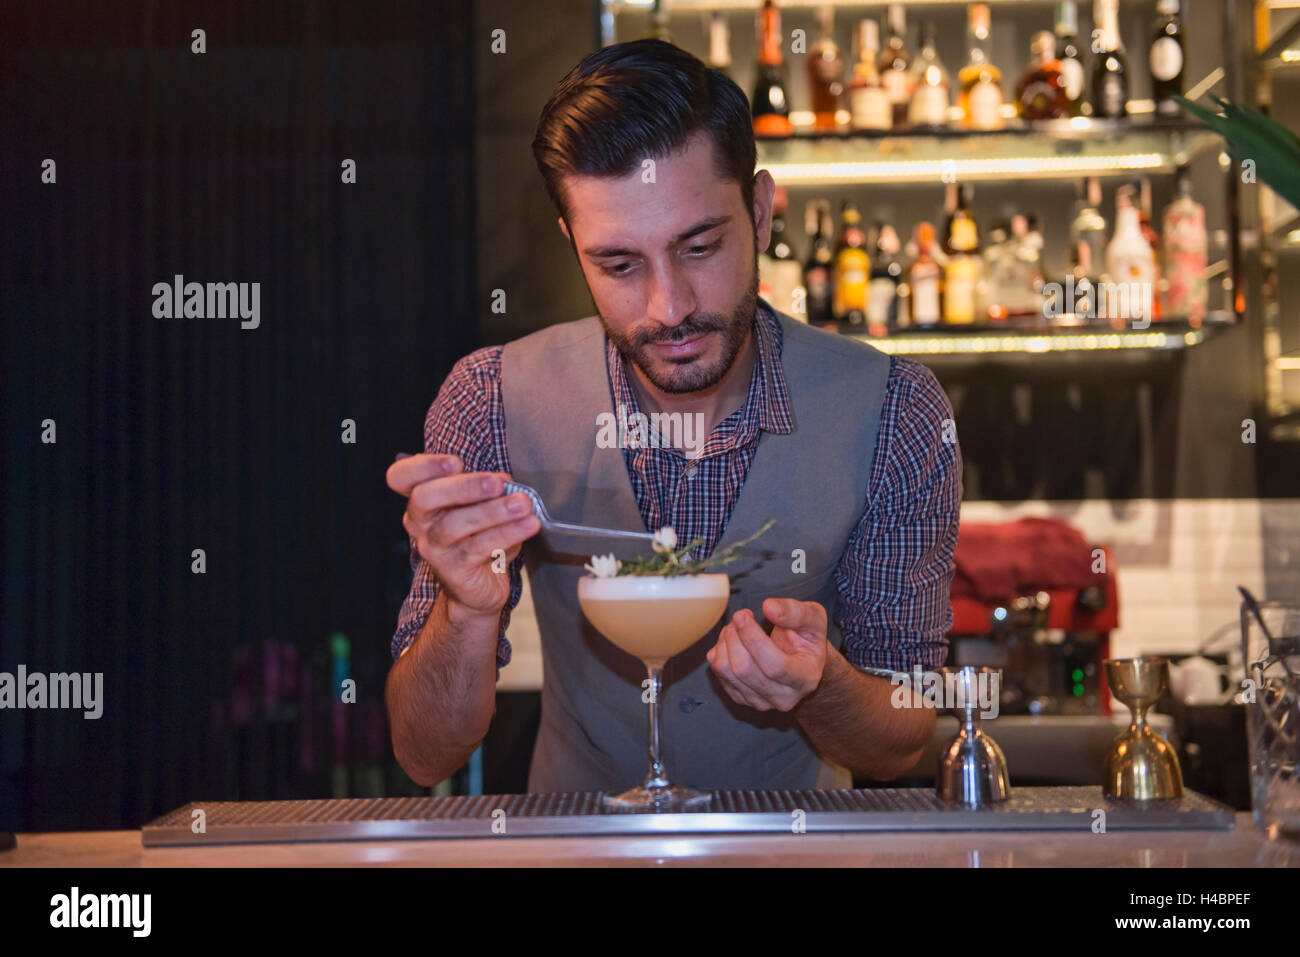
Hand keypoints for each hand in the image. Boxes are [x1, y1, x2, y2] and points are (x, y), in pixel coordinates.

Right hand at [386, 453, 539, 616]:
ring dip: (493, 511)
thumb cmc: (478, 539)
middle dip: (462, 486)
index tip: (456, 462)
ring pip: (454, 524)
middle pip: (423, 497)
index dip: (422, 466)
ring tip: (522, 504)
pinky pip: (478, 548)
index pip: (400, 477)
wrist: (477, 589)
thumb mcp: (480, 507)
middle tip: (497, 483)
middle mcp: (420, 523)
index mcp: (422, 500)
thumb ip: (488, 488)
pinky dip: (507, 533)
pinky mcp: (453, 570)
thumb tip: (504, 480)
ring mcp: (433, 547)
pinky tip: (527, 524)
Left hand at [706, 598, 828, 711]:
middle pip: (744, 669)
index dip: (753, 639)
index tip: (743, 615)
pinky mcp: (741, 698)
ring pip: (727, 671)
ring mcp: (760, 701)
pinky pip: (718, 672)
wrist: (804, 662)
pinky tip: (734, 640)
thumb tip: (769, 607)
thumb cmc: (809, 639)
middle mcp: (783, 697)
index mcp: (805, 678)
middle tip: (741, 615)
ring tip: (737, 626)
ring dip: (725, 641)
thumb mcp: (814, 618)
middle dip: (735, 636)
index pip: (774, 666)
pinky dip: (720, 650)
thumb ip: (796, 612)